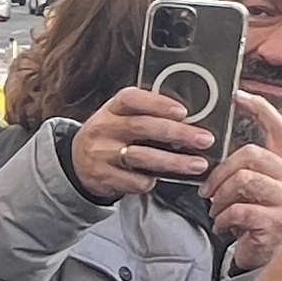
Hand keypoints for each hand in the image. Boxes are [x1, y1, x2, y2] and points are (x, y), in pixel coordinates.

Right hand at [68, 86, 213, 200]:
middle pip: (142, 127)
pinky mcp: (103, 176)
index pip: (131, 99)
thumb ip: (148, 115)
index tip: (183, 111)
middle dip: (178, 133)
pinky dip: (151, 181)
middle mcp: (104, 128)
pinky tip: (161, 180)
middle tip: (204, 140)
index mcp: (112, 109)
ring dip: (174, 161)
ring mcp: (101, 153)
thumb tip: (193, 120)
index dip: (157, 103)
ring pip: (141, 156)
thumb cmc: (111, 136)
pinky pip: (133, 180)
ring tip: (198, 164)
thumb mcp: (121, 117)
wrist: (77, 162)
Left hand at [202, 91, 281, 271]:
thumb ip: (245, 166)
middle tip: (207, 191)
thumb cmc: (257, 217)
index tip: (238, 95)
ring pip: (244, 179)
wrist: (269, 255)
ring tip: (217, 209)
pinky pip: (241, 209)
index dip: (259, 108)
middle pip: (250, 154)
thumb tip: (212, 146)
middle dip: (220, 172)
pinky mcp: (281, 221)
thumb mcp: (254, 187)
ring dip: (220, 197)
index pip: (278, 127)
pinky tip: (224, 225)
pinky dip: (223, 218)